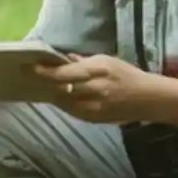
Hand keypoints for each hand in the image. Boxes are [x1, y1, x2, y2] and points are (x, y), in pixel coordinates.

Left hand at [35, 54, 154, 123]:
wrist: (147, 98)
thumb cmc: (126, 75)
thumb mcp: (107, 60)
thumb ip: (84, 61)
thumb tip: (64, 58)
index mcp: (98, 70)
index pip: (65, 72)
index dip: (45, 72)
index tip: (30, 67)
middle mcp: (95, 89)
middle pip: (61, 88)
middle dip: (44, 82)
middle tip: (30, 76)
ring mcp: (94, 107)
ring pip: (63, 101)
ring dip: (51, 93)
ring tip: (40, 86)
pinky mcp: (94, 118)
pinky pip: (72, 111)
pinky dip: (63, 103)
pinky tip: (57, 97)